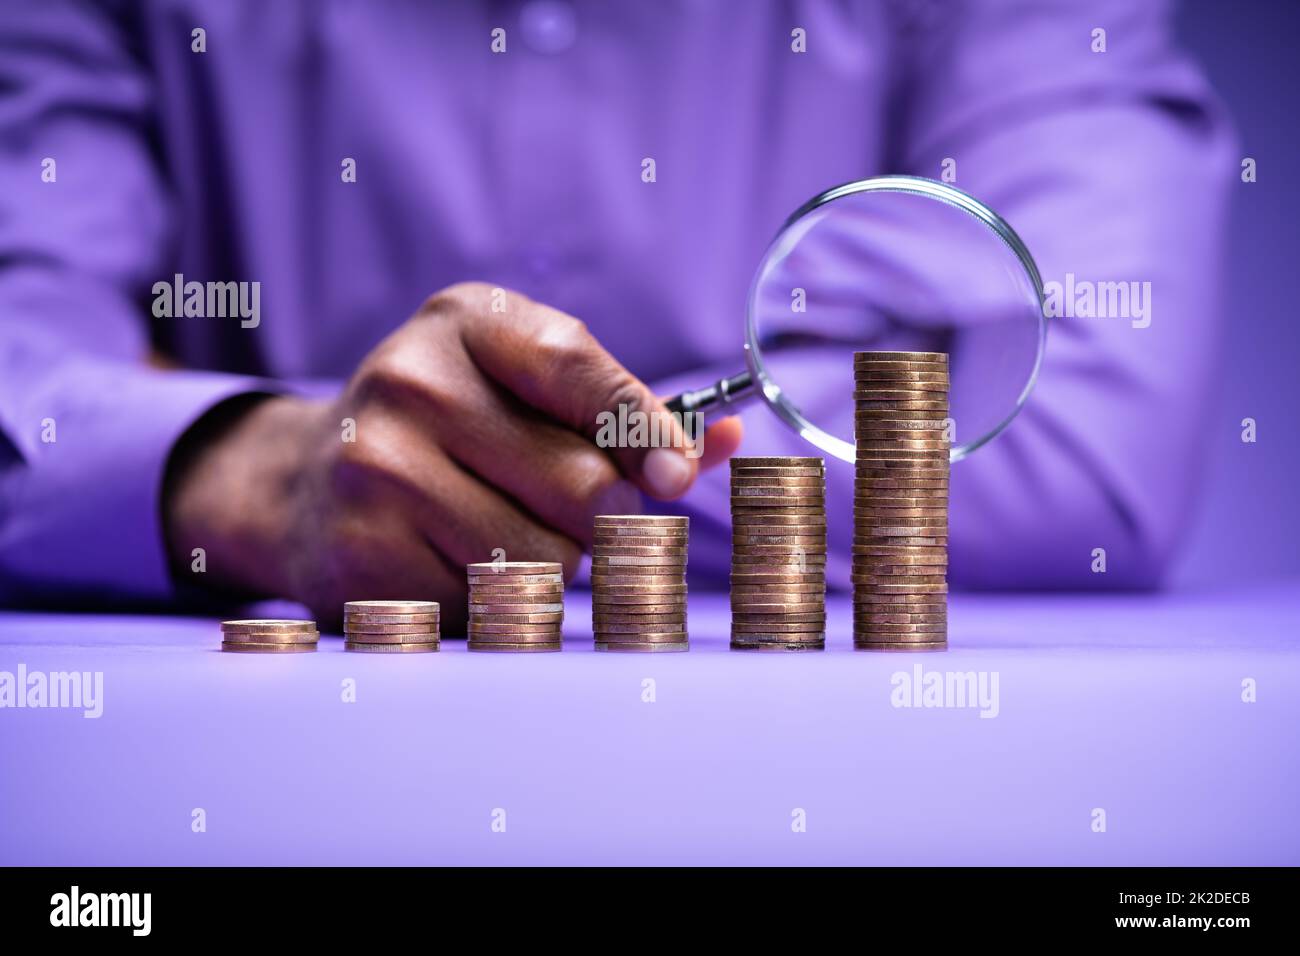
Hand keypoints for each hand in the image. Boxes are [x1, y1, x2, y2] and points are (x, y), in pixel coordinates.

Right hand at [163, 282, 741, 627]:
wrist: (308, 480)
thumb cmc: (453, 427)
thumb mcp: (526, 388)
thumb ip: (626, 414)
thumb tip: (729, 439)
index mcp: (467, 321)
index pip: (579, 370)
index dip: (645, 431)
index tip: (678, 479)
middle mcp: (412, 381)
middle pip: (581, 487)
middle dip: (602, 516)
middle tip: (573, 510)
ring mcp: (377, 467)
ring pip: (545, 559)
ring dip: (554, 564)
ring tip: (502, 529)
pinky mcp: (361, 551)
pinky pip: (491, 604)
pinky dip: (497, 600)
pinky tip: (449, 559)